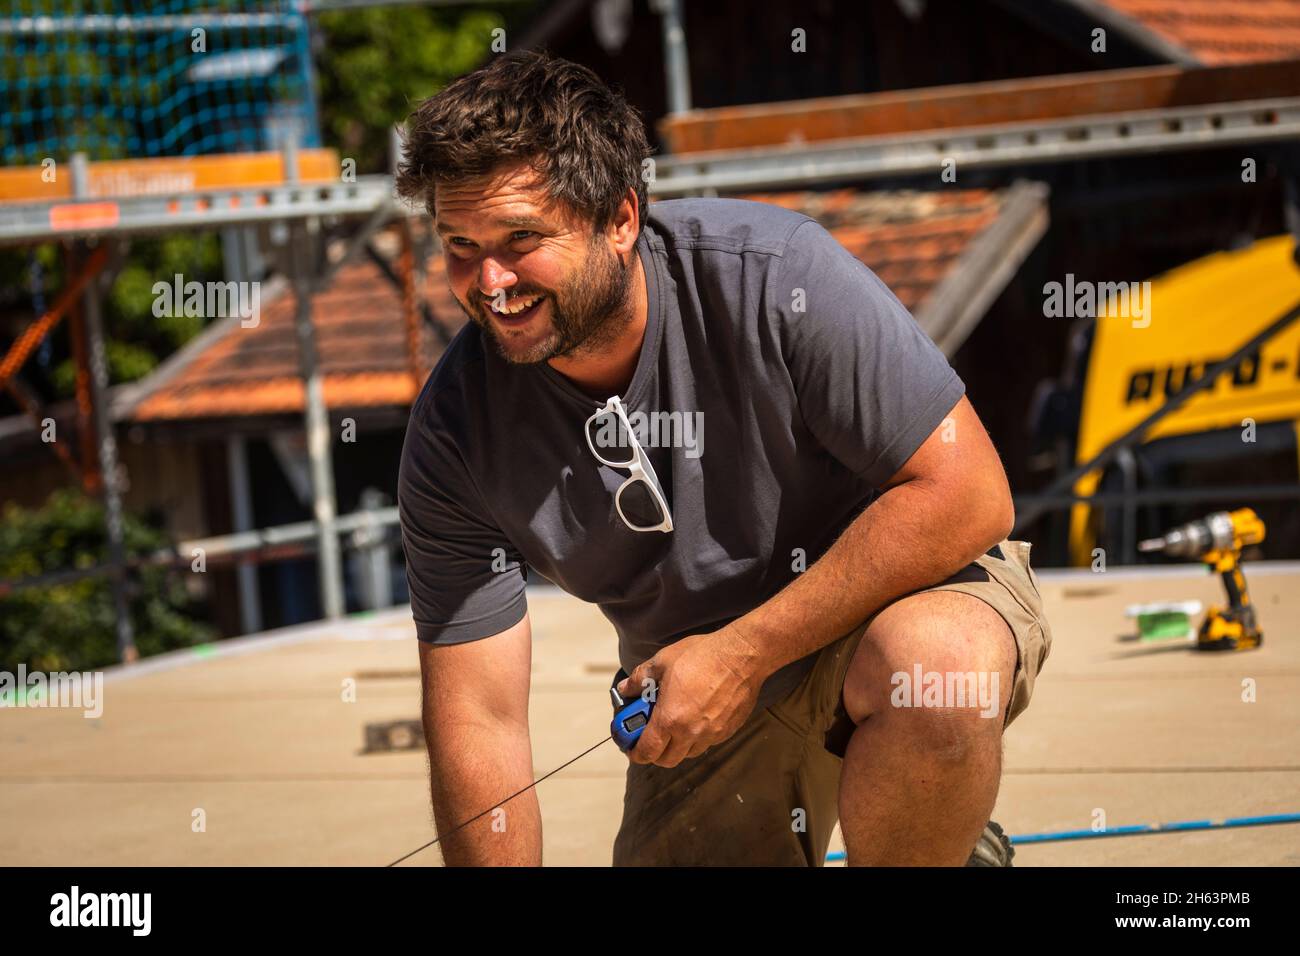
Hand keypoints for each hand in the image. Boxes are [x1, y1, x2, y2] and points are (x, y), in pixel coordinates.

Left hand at [616, 623, 769, 767]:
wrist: (741, 656)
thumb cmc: (702, 655)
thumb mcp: (663, 661)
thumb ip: (640, 679)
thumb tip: (627, 688)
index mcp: (670, 719)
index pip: (647, 752)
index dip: (635, 753)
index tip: (631, 747)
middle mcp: (691, 733)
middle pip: (667, 760)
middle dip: (655, 753)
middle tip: (650, 737)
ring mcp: (712, 734)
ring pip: (688, 753)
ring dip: (677, 746)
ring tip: (674, 724)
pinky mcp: (728, 730)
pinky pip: (707, 743)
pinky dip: (697, 737)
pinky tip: (695, 718)